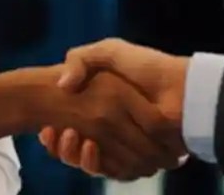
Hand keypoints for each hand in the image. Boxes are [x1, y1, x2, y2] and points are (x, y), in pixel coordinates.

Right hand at [39, 39, 189, 177]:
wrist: (180, 89)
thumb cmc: (146, 67)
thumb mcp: (109, 52)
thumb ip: (81, 60)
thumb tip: (62, 85)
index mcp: (103, 106)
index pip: (70, 123)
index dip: (54, 130)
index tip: (43, 125)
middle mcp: (110, 130)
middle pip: (73, 146)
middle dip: (58, 144)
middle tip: (47, 132)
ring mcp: (121, 147)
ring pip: (86, 161)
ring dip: (69, 153)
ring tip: (66, 136)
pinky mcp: (133, 161)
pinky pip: (107, 170)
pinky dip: (91, 163)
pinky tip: (86, 146)